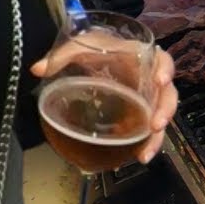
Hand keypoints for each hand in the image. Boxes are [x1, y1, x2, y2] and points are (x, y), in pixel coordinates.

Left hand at [31, 43, 178, 164]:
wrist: (97, 56)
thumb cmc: (95, 48)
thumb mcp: (81, 46)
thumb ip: (62, 55)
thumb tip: (37, 69)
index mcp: (141, 58)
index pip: (162, 60)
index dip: (165, 69)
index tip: (161, 81)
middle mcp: (149, 79)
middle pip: (168, 94)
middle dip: (165, 110)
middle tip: (156, 124)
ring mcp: (146, 99)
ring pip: (160, 116)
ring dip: (156, 136)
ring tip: (145, 154)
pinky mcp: (138, 114)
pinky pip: (147, 129)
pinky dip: (145, 144)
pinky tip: (138, 157)